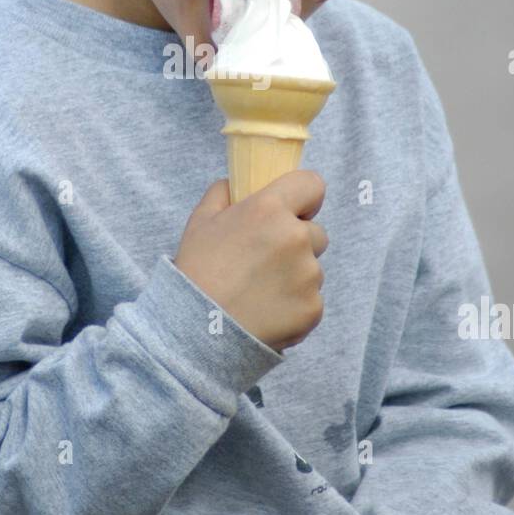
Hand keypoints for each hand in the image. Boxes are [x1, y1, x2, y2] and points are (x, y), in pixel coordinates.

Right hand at [173, 171, 328, 352]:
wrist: (197, 332)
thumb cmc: (197, 272)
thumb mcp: (201, 221)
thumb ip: (223, 192)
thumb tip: (237, 182)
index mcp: (269, 209)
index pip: (313, 184)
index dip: (304, 197)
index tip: (294, 210)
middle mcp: (295, 237)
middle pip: (316, 232)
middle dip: (298, 243)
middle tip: (265, 261)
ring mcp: (308, 275)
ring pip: (313, 269)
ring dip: (295, 276)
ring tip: (259, 291)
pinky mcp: (313, 308)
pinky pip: (311, 300)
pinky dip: (294, 306)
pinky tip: (266, 311)